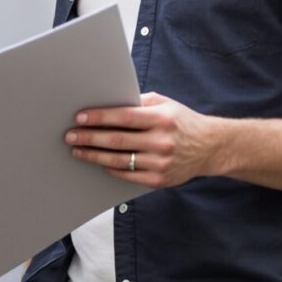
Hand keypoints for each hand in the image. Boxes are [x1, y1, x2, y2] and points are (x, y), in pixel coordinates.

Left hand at [64, 92, 226, 188]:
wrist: (211, 147)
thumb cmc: (182, 122)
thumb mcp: (165, 104)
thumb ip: (139, 103)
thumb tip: (108, 101)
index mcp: (161, 118)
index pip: (124, 117)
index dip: (100, 117)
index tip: (80, 117)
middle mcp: (161, 141)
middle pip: (117, 140)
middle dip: (89, 138)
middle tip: (70, 136)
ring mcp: (161, 162)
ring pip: (119, 160)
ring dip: (94, 156)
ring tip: (78, 150)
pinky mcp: (160, 180)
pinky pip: (128, 175)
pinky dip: (111, 169)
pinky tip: (99, 162)